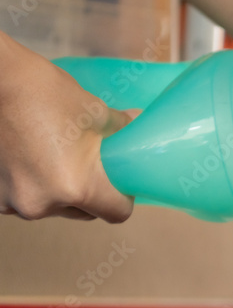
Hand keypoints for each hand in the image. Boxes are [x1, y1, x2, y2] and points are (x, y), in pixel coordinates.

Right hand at [0, 35, 134, 221]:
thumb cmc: (45, 94)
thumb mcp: (95, 113)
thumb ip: (124, 131)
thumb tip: (143, 131)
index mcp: (78, 188)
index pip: (116, 213)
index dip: (122, 198)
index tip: (120, 183)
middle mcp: (44, 204)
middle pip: (84, 213)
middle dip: (89, 194)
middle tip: (87, 166)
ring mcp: (14, 203)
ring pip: (53, 207)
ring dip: (58, 191)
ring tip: (53, 158)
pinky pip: (26, 199)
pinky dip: (32, 186)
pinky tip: (31, 160)